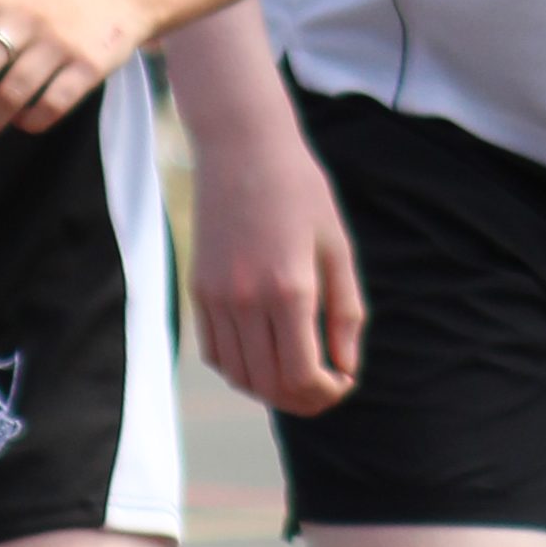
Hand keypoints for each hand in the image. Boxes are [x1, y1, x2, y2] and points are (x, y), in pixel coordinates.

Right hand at [184, 113, 366, 413]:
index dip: (328, 393)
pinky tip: (265, 354)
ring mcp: (216, 297)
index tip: (344, 378)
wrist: (241, 147)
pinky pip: (216, 352)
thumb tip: (346, 369)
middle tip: (326, 385)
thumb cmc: (301, 193)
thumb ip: (345, 314)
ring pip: (240, 376)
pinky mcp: (199, 290)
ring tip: (298, 373)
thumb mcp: (337, 249)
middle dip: (304, 399)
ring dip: (272, 389)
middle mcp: (246, 300)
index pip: (304, 376)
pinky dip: (241, 368)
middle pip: (271, 385)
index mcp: (290, 290)